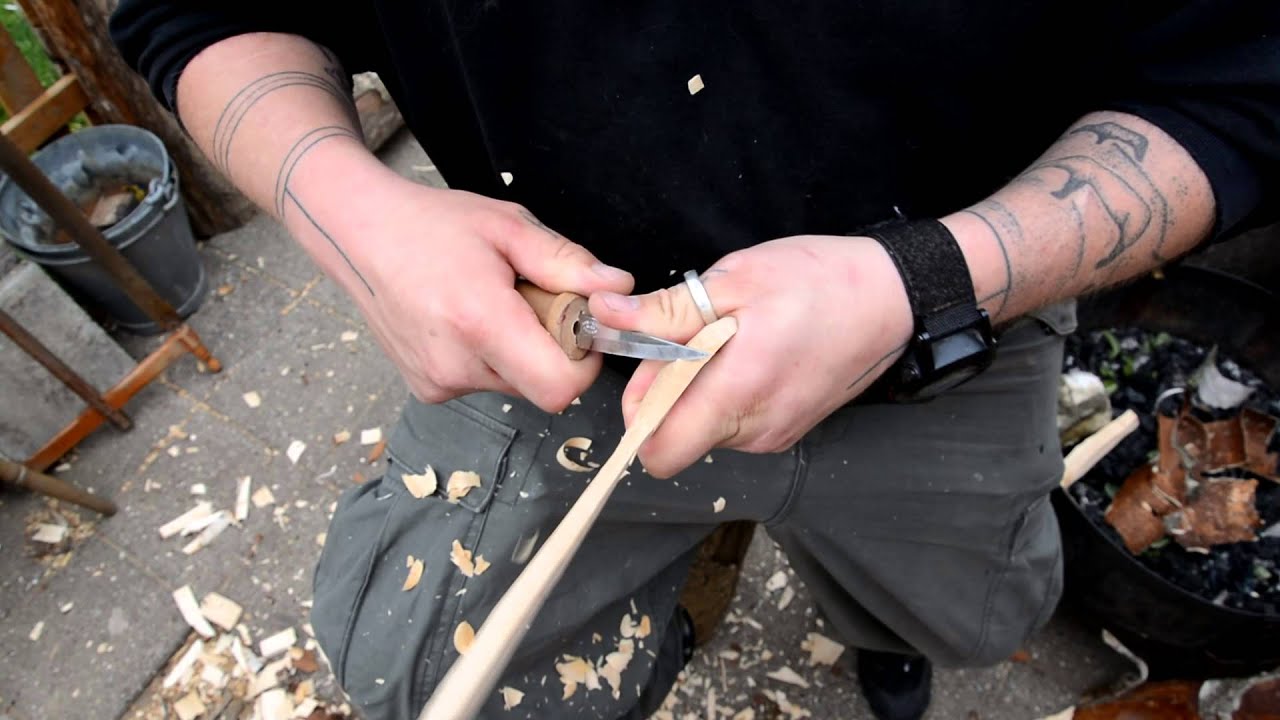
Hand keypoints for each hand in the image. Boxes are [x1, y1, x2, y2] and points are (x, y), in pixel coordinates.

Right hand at [332, 178, 633, 410]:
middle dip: (551, 349)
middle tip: (528, 299)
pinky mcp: (427, 388)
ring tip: (490, 303)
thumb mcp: (507, 226)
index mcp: (480, 321)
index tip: (575, 322)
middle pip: (541, 386)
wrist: (357, 234)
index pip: (561, 387)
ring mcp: (437, 382)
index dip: (583, 362)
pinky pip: (484, 382)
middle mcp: (456, 365)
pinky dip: (490, 356)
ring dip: (520, 351)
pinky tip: (466, 318)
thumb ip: (567, 261)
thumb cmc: (433, 224)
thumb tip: (619, 288)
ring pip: (515, 385)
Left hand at [587, 235, 914, 477]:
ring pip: (704, 431)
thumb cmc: (817, 281)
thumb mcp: (733, 280)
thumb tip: (604, 317)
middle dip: (666, 397)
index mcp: (737, 395)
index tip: (653, 364)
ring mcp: (773, 436)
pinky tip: (749, 352)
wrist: (891, 298)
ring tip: (729, 338)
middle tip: (692, 340)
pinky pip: (733, 424)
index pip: (659, 452)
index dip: (638, 412)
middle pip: (676, 439)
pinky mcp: (785, 431)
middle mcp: (754, 431)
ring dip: (698, 390)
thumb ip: (664, 312)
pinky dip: (725, 393)